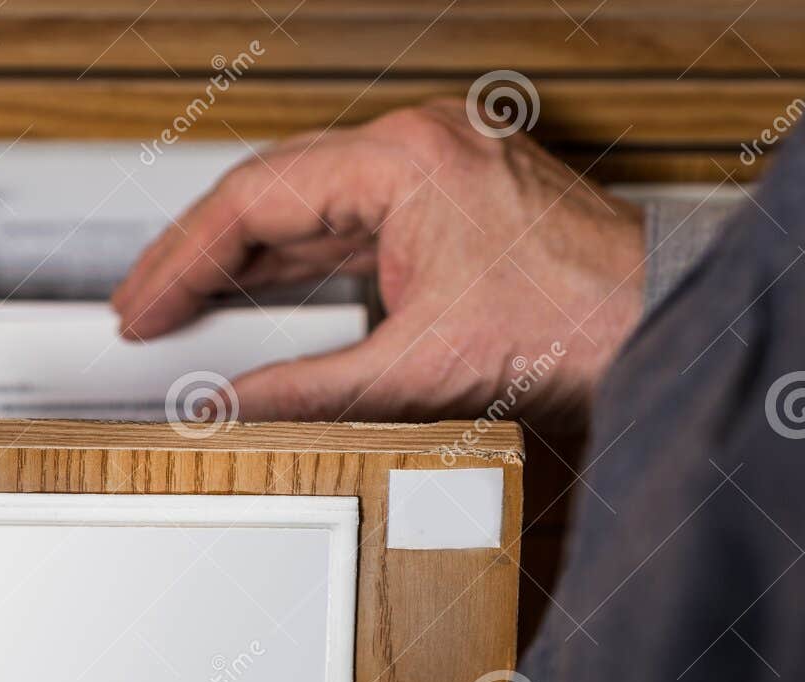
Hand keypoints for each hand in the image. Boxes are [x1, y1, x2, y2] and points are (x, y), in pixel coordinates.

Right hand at [113, 99, 645, 426]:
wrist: (663, 326)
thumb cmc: (580, 323)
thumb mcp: (422, 370)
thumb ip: (309, 390)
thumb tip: (230, 407)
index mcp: (405, 160)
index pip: (255, 199)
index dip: (183, 259)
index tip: (141, 306)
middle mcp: (414, 151)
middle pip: (268, 198)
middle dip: (198, 260)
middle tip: (142, 312)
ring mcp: (428, 176)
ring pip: (301, 215)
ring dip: (241, 267)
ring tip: (178, 313)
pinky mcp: (439, 210)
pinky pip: (340, 235)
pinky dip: (291, 275)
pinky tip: (252, 306)